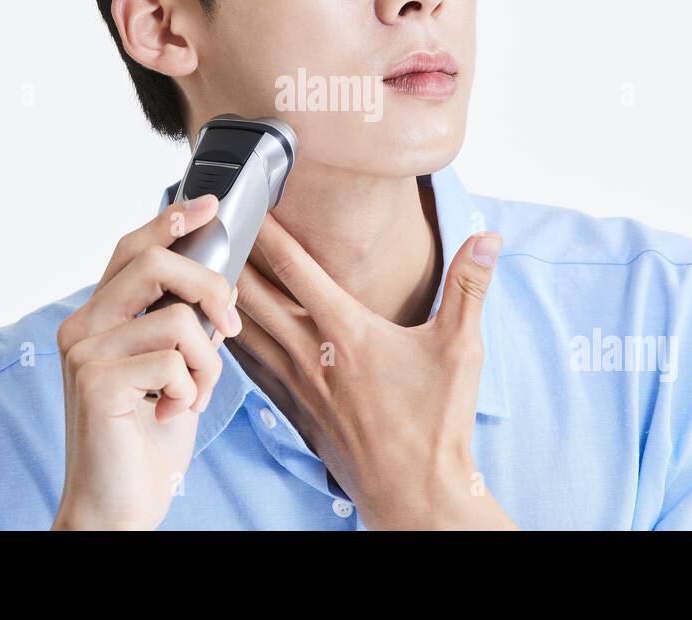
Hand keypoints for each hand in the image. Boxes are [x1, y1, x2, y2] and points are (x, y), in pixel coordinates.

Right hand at [50, 194, 242, 530]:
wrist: (118, 507)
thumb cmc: (146, 442)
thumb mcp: (173, 370)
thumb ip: (180, 325)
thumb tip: (215, 284)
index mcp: (97, 319)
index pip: (130, 249)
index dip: (170, 221)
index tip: (208, 206)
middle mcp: (81, 328)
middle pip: (153, 262)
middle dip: (208, 284)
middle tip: (228, 324)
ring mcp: (84, 353)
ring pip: (177, 317)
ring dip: (206, 362)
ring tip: (190, 395)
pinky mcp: (96, 381)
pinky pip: (174, 358)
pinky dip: (191, 388)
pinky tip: (171, 414)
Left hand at [232, 214, 514, 529]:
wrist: (413, 493)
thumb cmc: (436, 423)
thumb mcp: (460, 348)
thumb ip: (469, 286)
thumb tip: (488, 237)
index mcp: (346, 331)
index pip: (294, 268)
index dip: (269, 230)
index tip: (250, 199)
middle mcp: (310, 353)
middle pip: (252, 292)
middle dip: (231, 254)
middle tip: (211, 222)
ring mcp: (295, 383)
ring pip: (242, 328)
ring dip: (220, 295)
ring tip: (202, 265)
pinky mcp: (291, 408)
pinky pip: (248, 365)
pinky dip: (230, 338)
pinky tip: (220, 326)